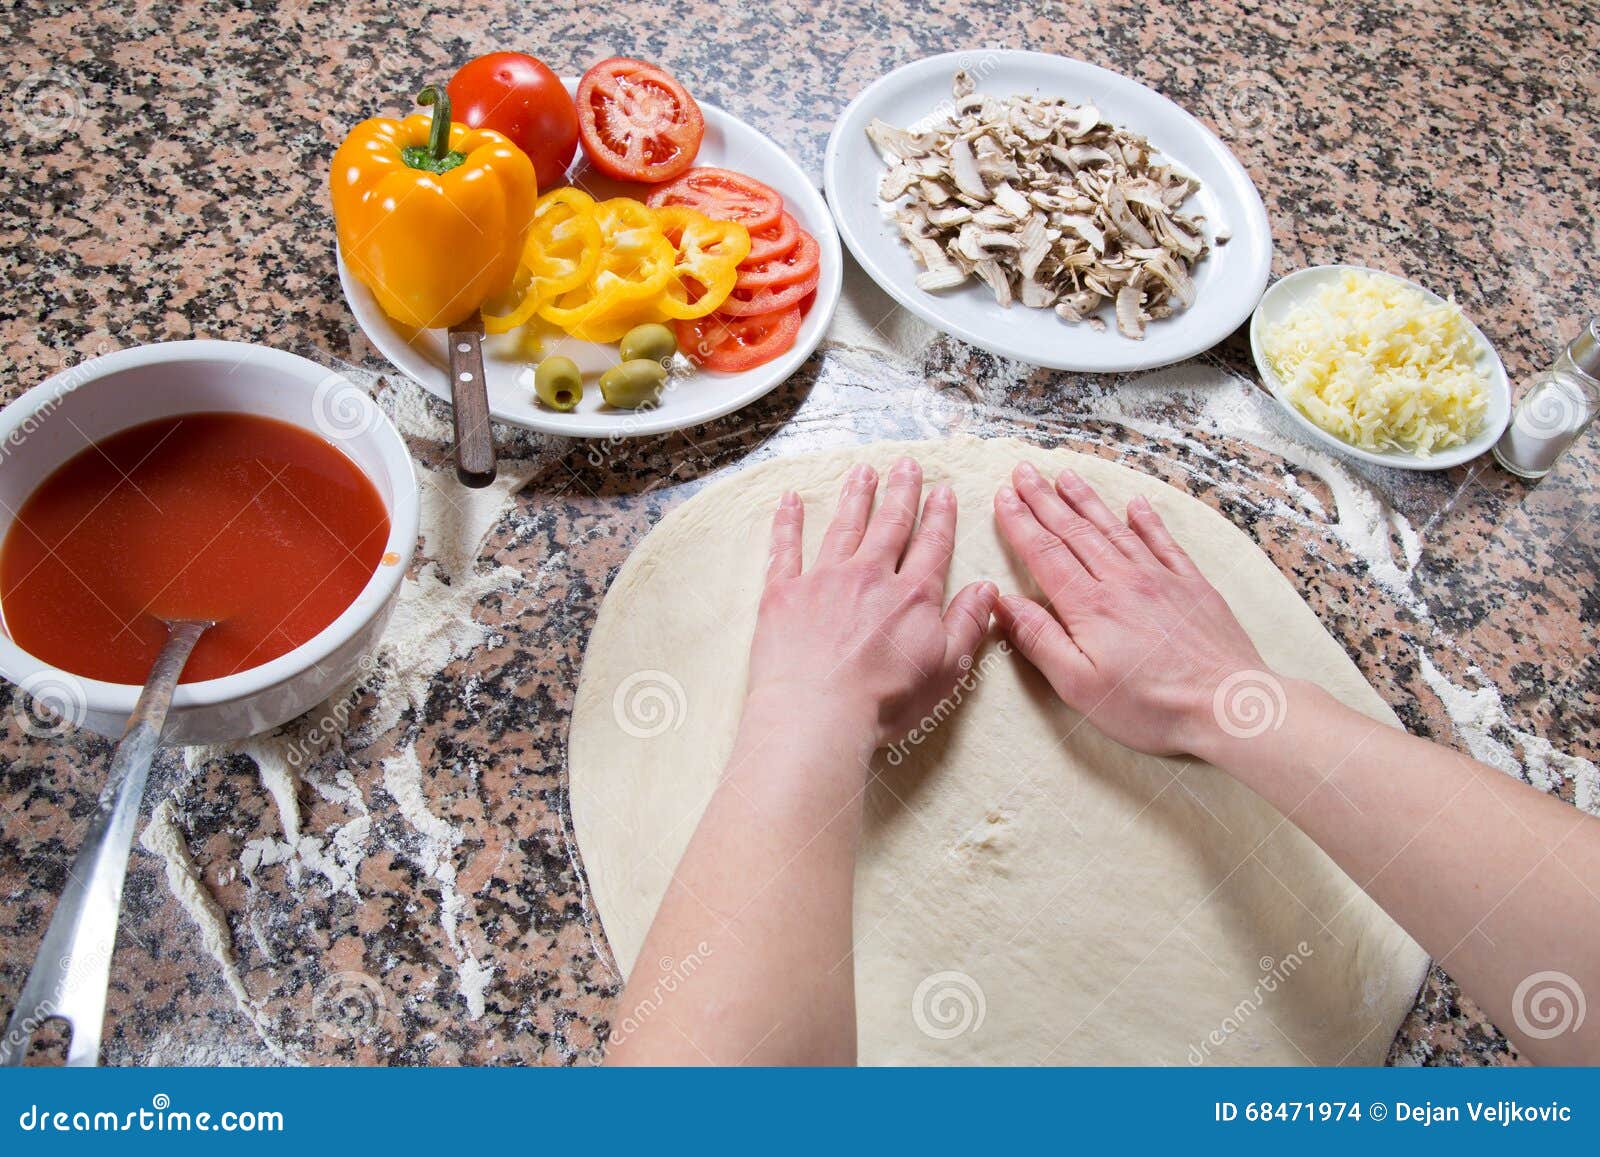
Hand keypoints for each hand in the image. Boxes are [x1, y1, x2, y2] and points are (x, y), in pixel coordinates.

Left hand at [745, 457, 997, 751]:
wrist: (817, 715)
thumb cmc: (884, 702)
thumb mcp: (946, 670)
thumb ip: (968, 625)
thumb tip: (987, 589)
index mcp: (912, 596)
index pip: (932, 545)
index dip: (939, 517)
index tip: (942, 491)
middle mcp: (870, 576)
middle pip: (890, 525)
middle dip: (901, 492)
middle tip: (906, 464)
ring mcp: (824, 579)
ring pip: (844, 526)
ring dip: (856, 496)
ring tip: (863, 471)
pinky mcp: (784, 593)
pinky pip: (786, 547)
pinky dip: (788, 521)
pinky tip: (791, 500)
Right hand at [992, 461, 1267, 758]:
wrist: (1227, 705)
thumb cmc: (1150, 708)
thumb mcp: (1079, 686)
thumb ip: (1039, 640)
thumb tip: (1002, 603)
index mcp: (1090, 606)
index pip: (1045, 553)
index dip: (1020, 522)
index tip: (1002, 496)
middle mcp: (1122, 581)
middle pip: (1075, 531)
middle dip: (1045, 499)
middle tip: (1024, 471)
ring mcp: (1160, 579)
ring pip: (1115, 529)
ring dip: (1086, 500)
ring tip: (1065, 476)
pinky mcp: (1192, 586)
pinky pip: (1164, 542)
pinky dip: (1147, 520)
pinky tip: (1136, 503)